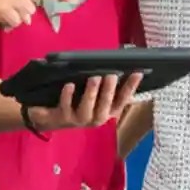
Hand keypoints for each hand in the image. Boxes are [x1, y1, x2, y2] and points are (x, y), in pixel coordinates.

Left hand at [27, 72, 143, 130]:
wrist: (51, 116)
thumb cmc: (77, 101)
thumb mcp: (94, 95)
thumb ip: (107, 86)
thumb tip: (121, 69)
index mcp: (107, 112)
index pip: (122, 100)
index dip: (130, 87)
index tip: (137, 73)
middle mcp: (96, 118)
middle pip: (105, 106)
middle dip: (109, 91)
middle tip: (112, 75)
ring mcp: (79, 120)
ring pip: (87, 109)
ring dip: (91, 93)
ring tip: (94, 78)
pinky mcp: (63, 118)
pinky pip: (66, 107)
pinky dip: (68, 96)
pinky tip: (69, 85)